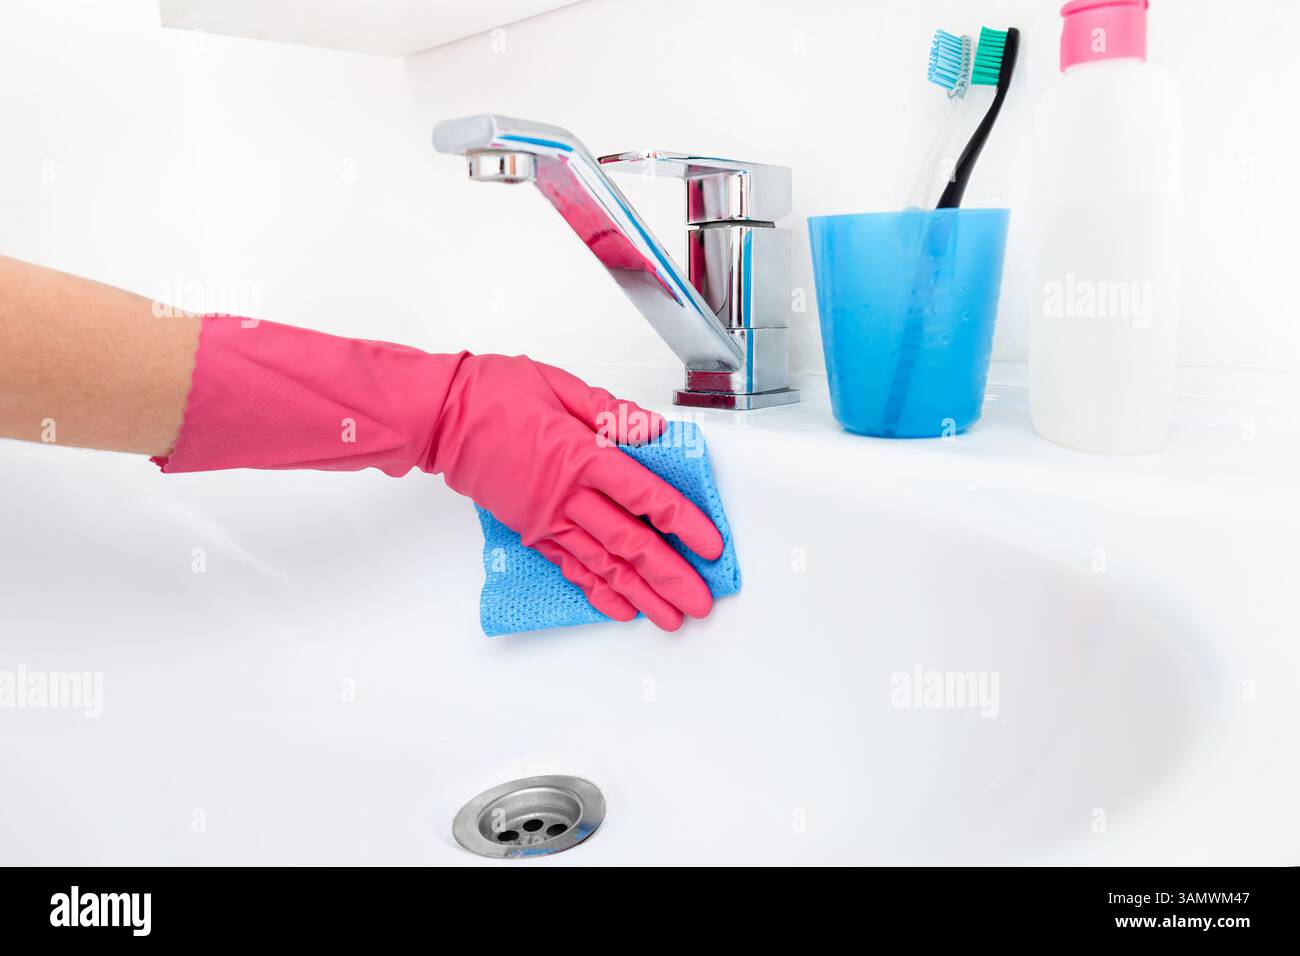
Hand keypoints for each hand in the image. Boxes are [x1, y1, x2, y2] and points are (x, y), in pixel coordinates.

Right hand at [429, 355, 722, 630]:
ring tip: (669, 618)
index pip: (647, 498)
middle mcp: (568, 495)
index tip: (711, 546)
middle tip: (701, 602)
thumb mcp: (561, 385)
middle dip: (671, 576)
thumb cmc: (494, 394)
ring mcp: (547, 518)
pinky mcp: (531, 531)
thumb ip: (613, 412)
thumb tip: (656, 430)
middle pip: (630, 544)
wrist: (438, 417)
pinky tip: (619, 608)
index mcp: (583, 455)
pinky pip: (570, 567)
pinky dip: (597, 590)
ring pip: (603, 564)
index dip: (685, 525)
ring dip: (641, 595)